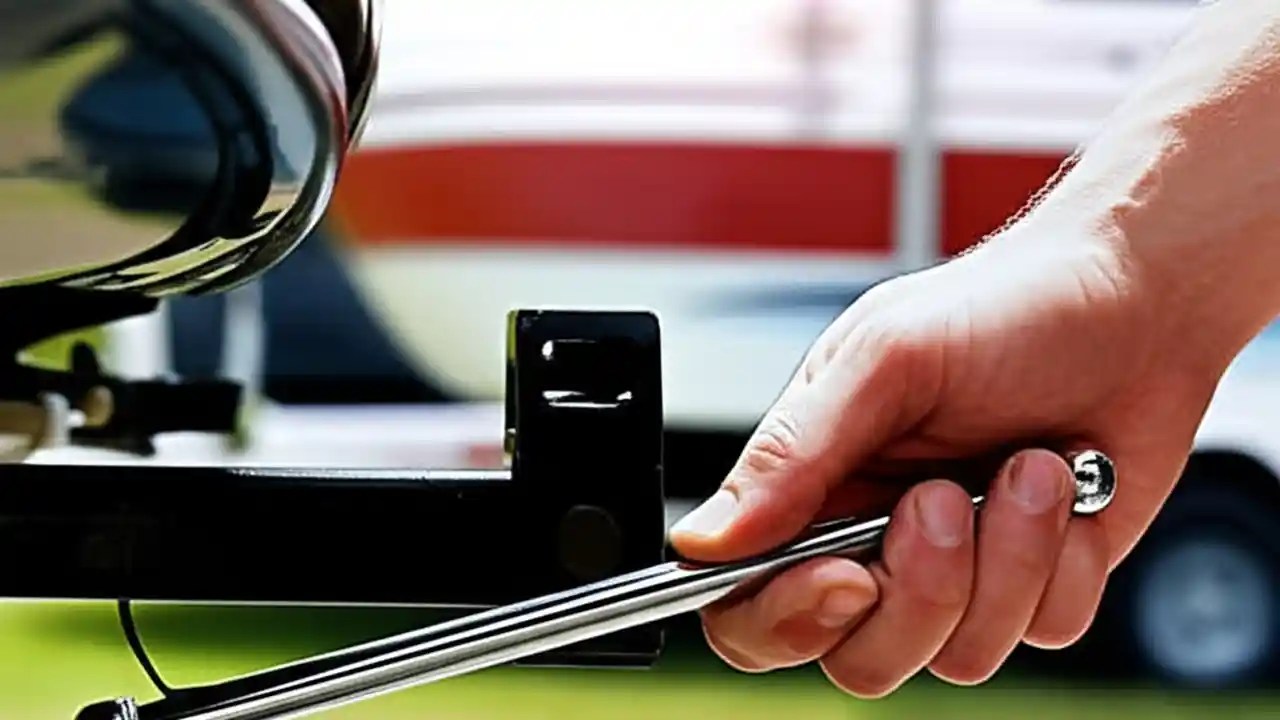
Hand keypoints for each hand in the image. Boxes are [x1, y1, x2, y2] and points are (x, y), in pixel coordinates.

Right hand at [668, 224, 1232, 695]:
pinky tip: (1069, 487)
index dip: (785, 617)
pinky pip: (1041, 630)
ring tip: (1026, 467)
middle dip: (920, 586)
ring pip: (957, 654)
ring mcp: (961, 570)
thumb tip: (705, 541)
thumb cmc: (1004, 308)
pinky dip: (1063, 560)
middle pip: (857, 656)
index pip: (750, 604)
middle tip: (944, 495)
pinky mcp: (1037, 584)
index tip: (846, 576)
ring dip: (1007, 558)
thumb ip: (790, 456)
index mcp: (814, 487)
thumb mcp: (881, 361)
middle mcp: (878, 541)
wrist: (1135, 302)